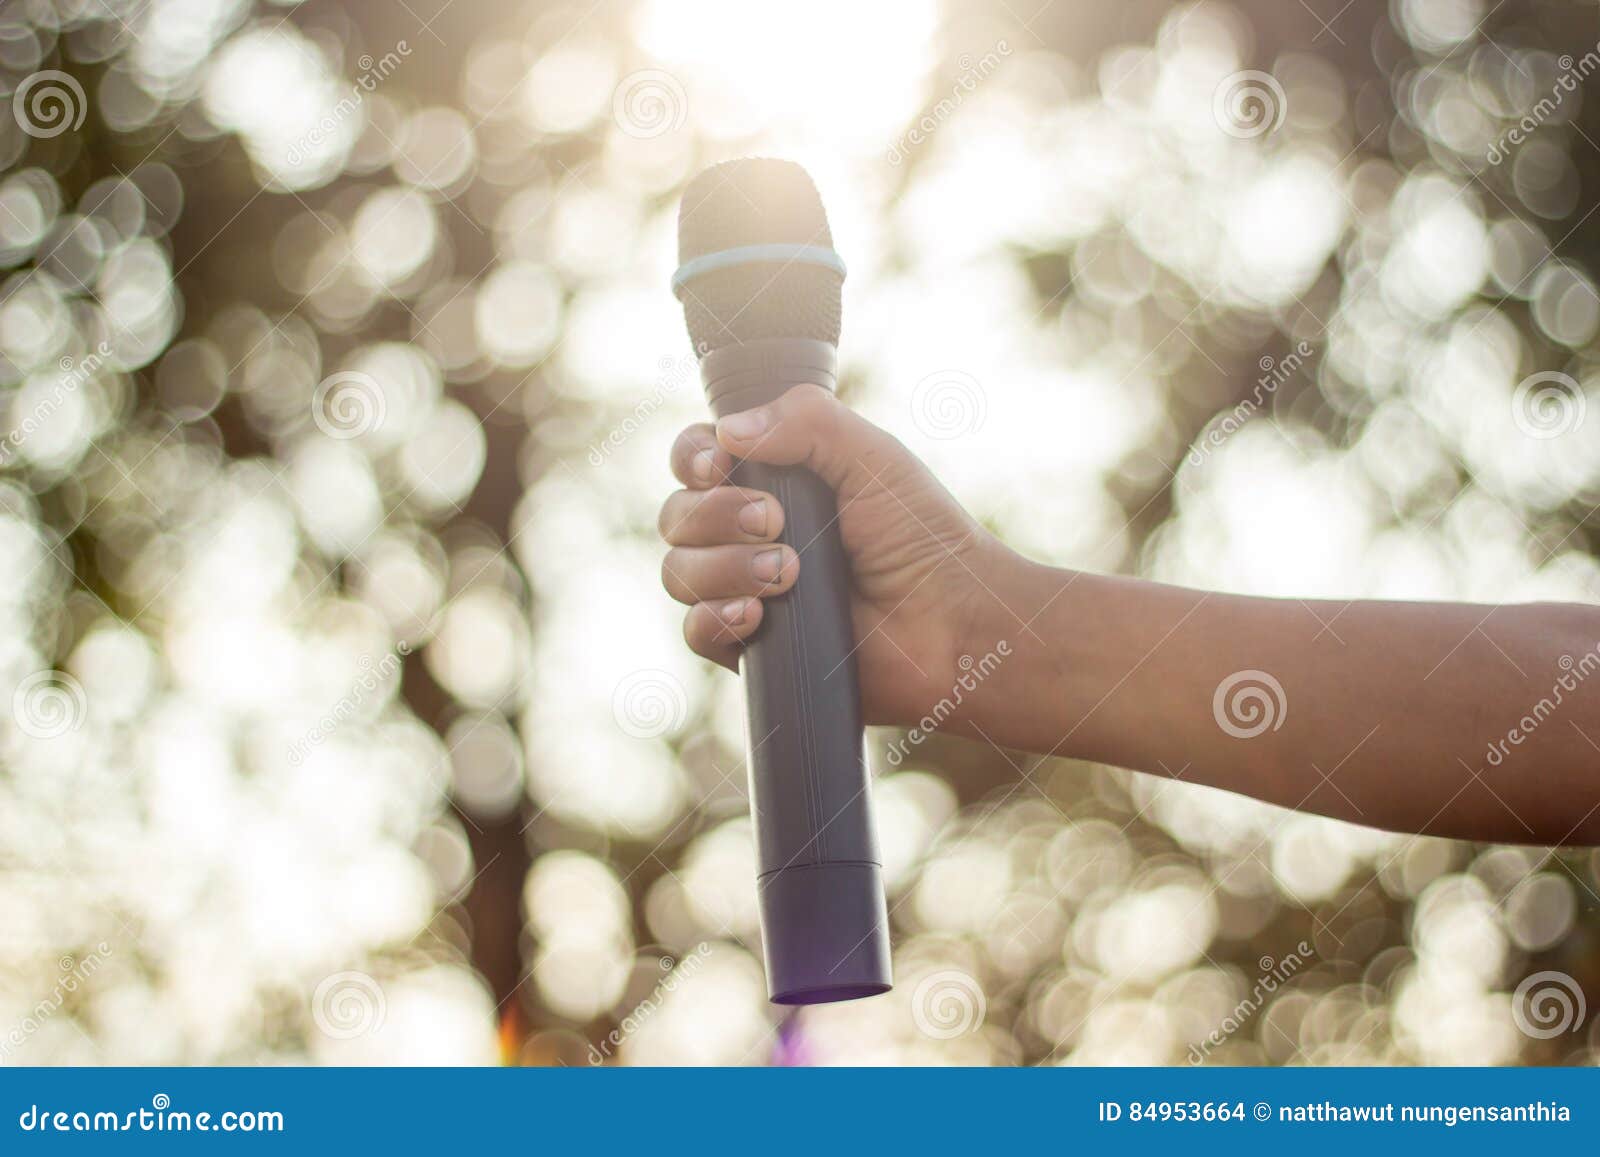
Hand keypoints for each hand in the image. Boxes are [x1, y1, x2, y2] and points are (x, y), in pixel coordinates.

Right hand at [659, 384, 1009, 727]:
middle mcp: (747, 535)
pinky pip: (696, 631)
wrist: (952, 622)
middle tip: (776, 521)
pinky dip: (718, 617)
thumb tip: (726, 430)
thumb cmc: (922, 537)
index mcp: (773, 481)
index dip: (693, 457)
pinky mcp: (752, 650)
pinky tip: (760, 613)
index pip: (696, 458)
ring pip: (679, 571)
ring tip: (786, 572)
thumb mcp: (873, 456)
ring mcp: (746, 592)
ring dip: (725, 565)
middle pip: (678, 514)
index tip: (719, 464)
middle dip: (716, 513)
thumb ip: (806, 420)